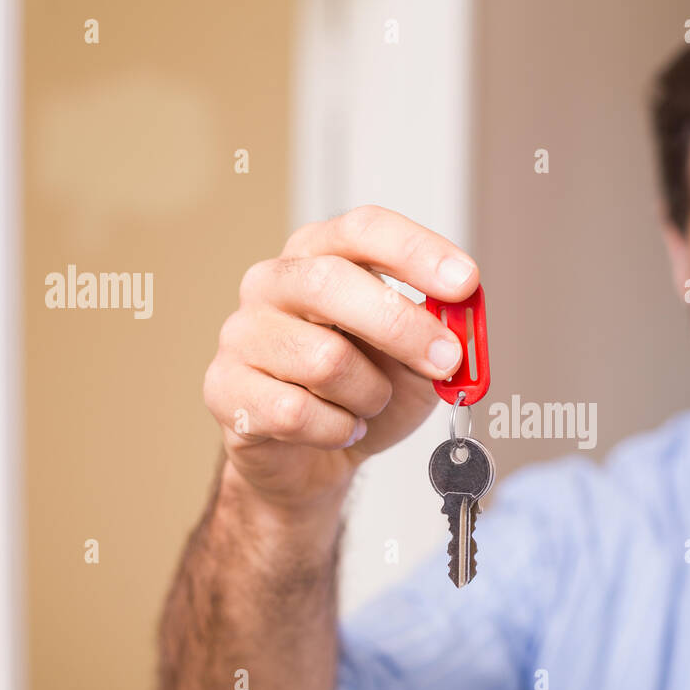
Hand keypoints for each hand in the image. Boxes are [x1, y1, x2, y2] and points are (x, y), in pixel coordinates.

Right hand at [203, 205, 478, 508]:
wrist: (312, 459)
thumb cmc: (363, 392)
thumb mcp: (416, 360)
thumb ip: (439, 335)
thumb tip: (461, 322)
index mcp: (321, 254)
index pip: (363, 230)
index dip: (416, 253)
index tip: (465, 281)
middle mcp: (273, 282)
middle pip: (332, 284)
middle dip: (402, 326)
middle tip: (446, 360)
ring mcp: (242, 333)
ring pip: (323, 360)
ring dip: (369, 395)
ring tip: (369, 404)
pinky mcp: (224, 388)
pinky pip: (296, 412)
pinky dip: (338, 430)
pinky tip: (340, 429)